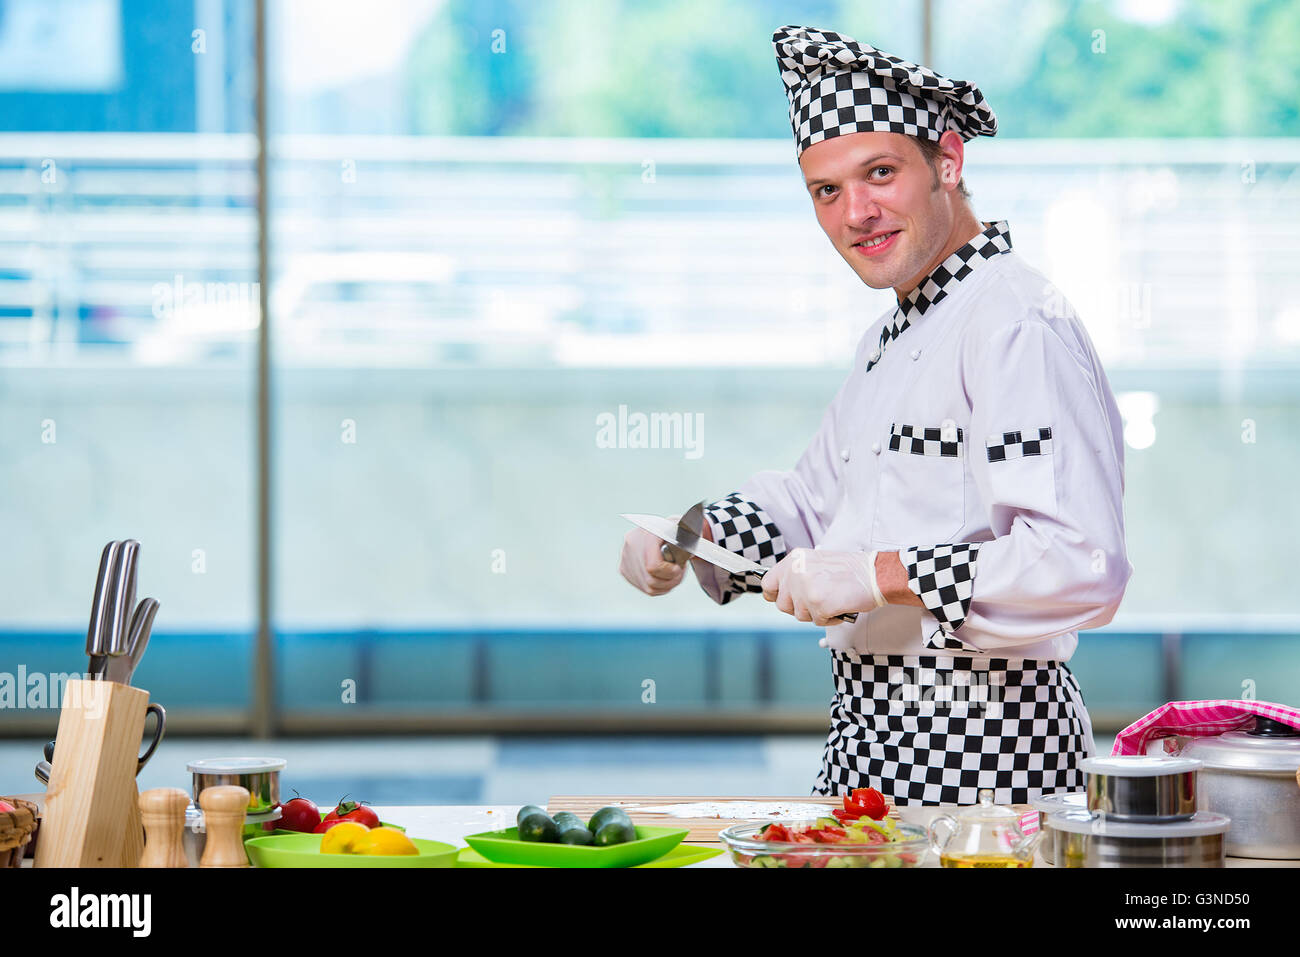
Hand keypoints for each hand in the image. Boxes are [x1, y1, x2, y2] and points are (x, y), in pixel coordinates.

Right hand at [620, 524, 685, 596]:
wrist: (665, 529)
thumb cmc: (681, 530)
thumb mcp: (689, 531)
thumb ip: (689, 540)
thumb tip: (690, 549)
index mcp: (648, 532)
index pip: (653, 566)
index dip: (669, 572)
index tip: (679, 568)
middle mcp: (632, 544)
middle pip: (651, 579)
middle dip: (670, 580)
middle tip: (680, 571)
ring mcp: (626, 557)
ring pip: (648, 586)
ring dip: (666, 584)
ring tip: (673, 573)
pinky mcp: (624, 568)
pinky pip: (643, 587)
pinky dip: (658, 586)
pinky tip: (664, 576)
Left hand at [761, 548, 878, 625]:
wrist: (875, 573)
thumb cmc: (850, 571)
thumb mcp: (816, 562)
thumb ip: (797, 575)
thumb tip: (783, 592)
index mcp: (794, 559)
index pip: (768, 583)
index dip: (776, 595)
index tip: (786, 599)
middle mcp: (795, 572)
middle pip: (783, 604)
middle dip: (800, 608)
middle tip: (819, 599)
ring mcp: (805, 588)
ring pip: (800, 615)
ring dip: (816, 613)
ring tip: (833, 599)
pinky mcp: (818, 604)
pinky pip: (817, 621)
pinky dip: (830, 618)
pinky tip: (840, 606)